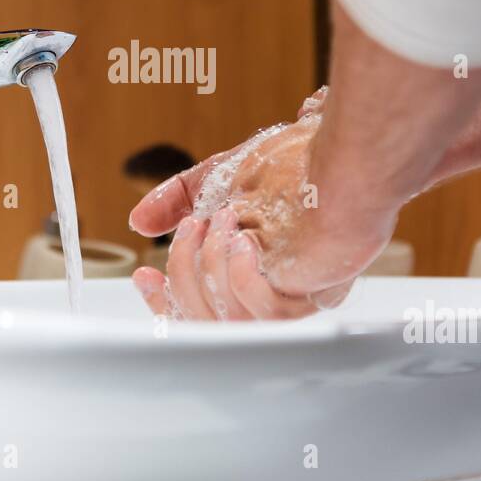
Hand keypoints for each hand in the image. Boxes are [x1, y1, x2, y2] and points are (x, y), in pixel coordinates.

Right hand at [128, 91, 389, 319]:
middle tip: (191, 226)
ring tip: (225, 220)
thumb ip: (178, 199)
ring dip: (211, 266)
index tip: (143, 274)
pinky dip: (241, 275)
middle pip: (207, 326)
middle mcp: (276, 299)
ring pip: (230, 323)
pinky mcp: (314, 296)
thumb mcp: (218, 179)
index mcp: (254, 279)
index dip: (164, 304)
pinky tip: (245, 240)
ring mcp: (296, 301)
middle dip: (183, 274)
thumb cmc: (294, 163)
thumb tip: (138, 223)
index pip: (201, 318)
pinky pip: (262, 313)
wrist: (341, 153)